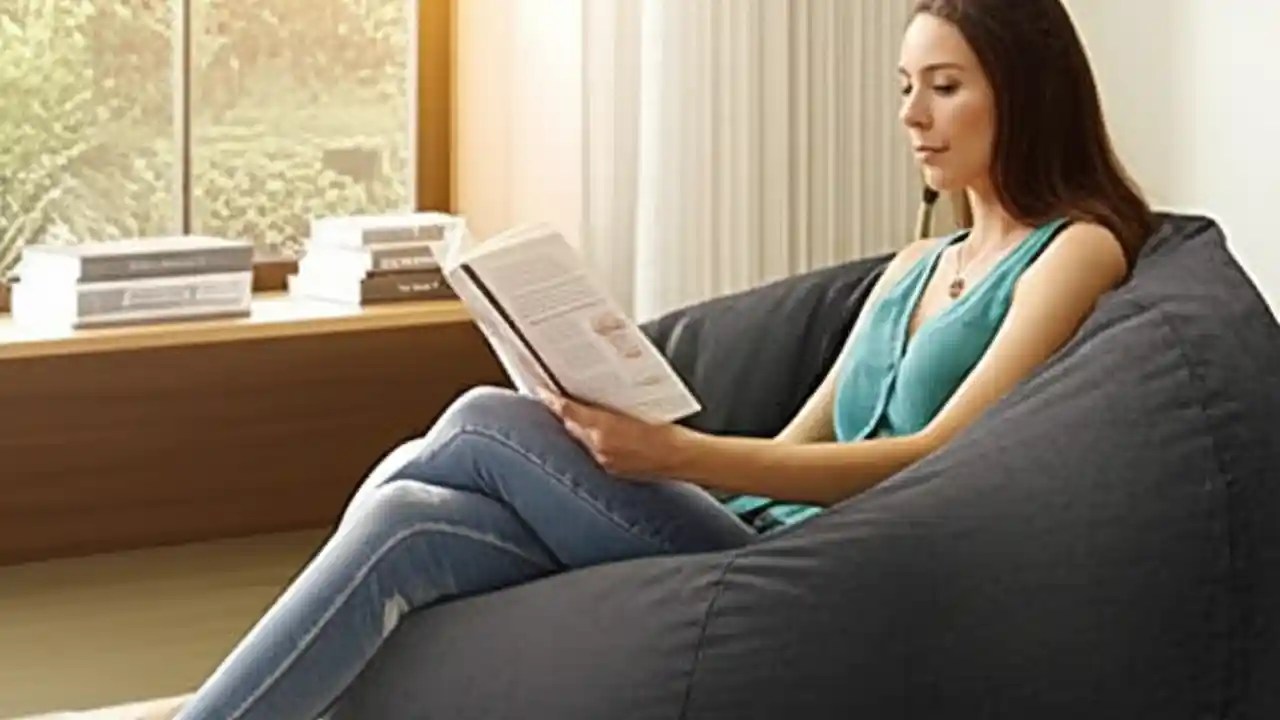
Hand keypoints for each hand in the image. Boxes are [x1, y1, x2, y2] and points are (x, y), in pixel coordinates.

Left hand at [536, 389, 694, 478]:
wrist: (684, 458)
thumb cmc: (667, 430)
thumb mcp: (638, 409)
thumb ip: (610, 408)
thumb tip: (592, 397)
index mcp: (605, 429)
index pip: (569, 411)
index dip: (552, 400)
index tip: (540, 390)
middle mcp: (599, 447)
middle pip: (571, 427)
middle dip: (564, 413)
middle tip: (556, 398)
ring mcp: (605, 461)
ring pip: (581, 440)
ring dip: (577, 428)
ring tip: (574, 415)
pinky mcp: (612, 471)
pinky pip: (593, 452)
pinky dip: (591, 442)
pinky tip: (596, 434)